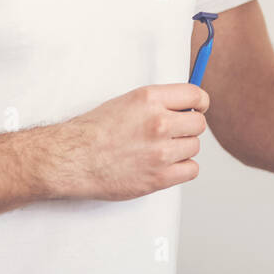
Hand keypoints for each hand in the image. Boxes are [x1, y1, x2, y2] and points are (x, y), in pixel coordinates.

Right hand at [45, 84, 209, 200]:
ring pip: (195, 147)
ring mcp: (161, 151)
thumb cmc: (94, 131)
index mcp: (150, 99)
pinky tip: (166, 166)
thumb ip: (157, 102)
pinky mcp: (159, 177)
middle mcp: (159, 123)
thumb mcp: (127, 101)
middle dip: (189, 128)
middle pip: (199, 124)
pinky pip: (191, 170)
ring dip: (183, 149)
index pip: (196, 95)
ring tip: (161, 151)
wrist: (73, 158)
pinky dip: (182, 169)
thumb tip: (184, 105)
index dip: (199, 103)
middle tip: (174, 133)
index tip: (196, 109)